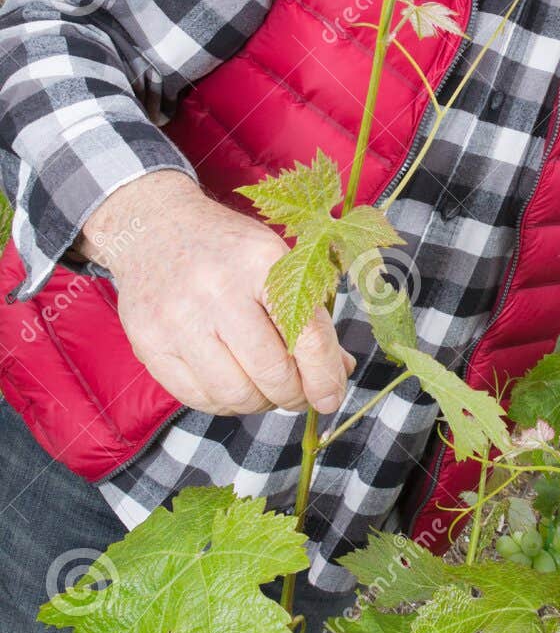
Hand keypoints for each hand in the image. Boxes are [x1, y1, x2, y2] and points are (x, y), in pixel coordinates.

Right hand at [78, 170, 356, 415]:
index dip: (325, 377)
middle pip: (271, 374)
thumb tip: (337, 372)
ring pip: (235, 394)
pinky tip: (232, 385)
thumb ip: (309, 314)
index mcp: (260, 262)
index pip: (306, 336)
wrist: (153, 229)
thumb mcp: (275, 262)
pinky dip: (224, 403)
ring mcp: (178, 320)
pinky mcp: (149, 343)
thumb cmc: (227, 251)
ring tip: (264, 388)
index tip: (331, 398)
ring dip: (259, 403)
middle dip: (294, 396)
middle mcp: (217, 290)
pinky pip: (197, 398)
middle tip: (298, 394)